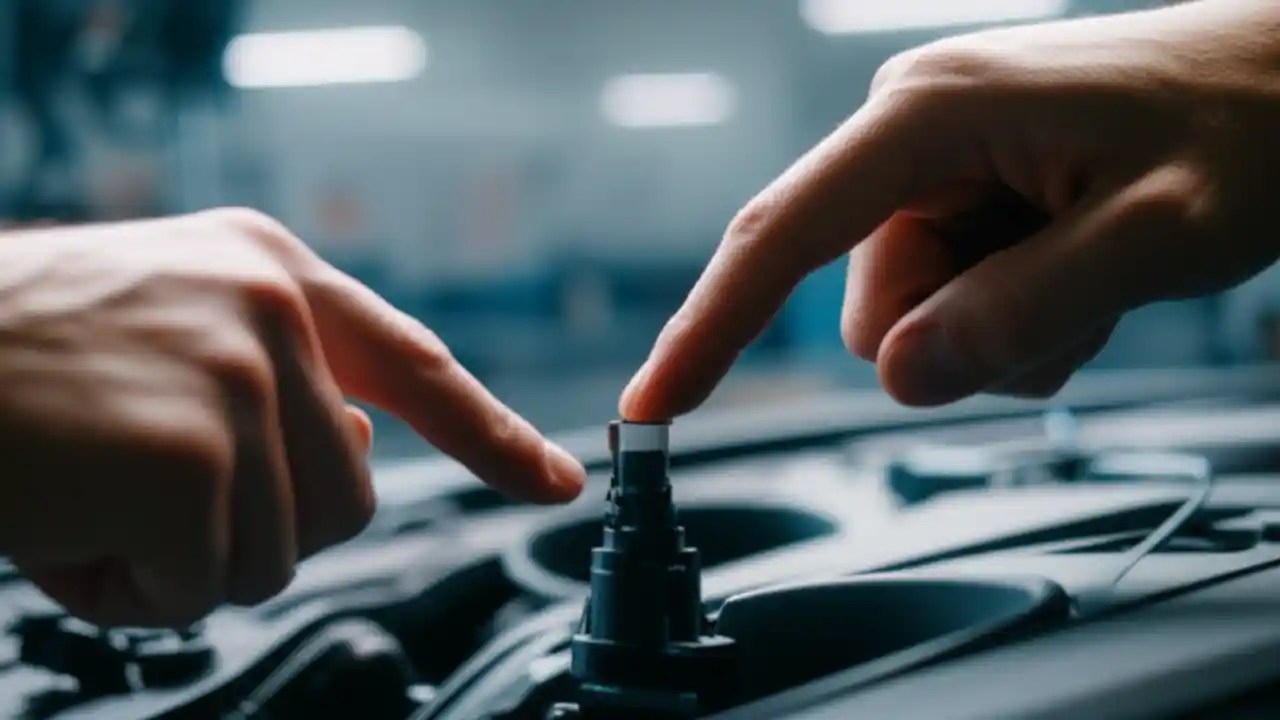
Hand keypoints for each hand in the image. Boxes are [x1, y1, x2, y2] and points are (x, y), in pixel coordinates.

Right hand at [0, 208, 584, 626]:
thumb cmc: (19, 352)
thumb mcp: (169, 319)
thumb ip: (279, 378)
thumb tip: (362, 453)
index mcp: (274, 272)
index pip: (418, 365)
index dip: (493, 435)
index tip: (557, 480)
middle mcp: (272, 312)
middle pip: (348, 499)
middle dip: (256, 525)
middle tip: (144, 484)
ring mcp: (239, 382)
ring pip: (279, 554)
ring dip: (184, 556)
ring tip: (93, 490)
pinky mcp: (191, 458)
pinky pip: (205, 589)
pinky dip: (132, 588)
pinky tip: (66, 523)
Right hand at [622, 0, 1279, 418]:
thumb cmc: (1244, 125)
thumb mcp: (1153, 237)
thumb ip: (1018, 312)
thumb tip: (897, 376)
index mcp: (929, 115)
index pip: (782, 237)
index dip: (710, 328)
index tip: (649, 406)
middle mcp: (911, 132)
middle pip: (872, 310)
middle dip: (963, 339)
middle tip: (1072, 300)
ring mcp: (939, 165)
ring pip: (915, 319)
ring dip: (1002, 331)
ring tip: (1091, 275)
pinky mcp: (966, 193)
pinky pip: (952, 301)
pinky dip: (1017, 315)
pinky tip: (1080, 267)